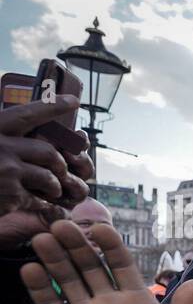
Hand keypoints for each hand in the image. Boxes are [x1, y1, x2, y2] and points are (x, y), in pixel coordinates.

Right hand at [0, 96, 91, 236]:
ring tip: (52, 189)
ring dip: (55, 186)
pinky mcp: (11, 196)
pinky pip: (40, 199)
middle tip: (61, 170)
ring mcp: (7, 172)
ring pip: (49, 178)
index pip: (29, 113)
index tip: (73, 100)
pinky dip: (43, 203)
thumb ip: (4, 131)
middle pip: (49, 152)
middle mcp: (2, 148)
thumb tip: (30, 121)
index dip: (53, 106)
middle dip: (60, 163)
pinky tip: (38, 202)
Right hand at [20, 220, 192, 303]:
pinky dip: (39, 288)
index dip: (111, 246)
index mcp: (135, 297)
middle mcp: (107, 300)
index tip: (101, 228)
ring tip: (42, 240)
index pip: (120, 264)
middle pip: (88, 266)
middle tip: (61, 225)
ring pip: (66, 280)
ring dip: (54, 259)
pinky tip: (30, 269)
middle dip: (76, 245)